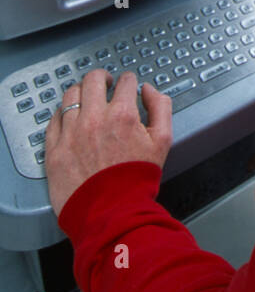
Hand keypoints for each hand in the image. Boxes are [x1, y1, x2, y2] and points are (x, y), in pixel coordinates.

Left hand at [44, 69, 172, 219]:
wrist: (112, 213)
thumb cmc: (136, 180)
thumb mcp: (163, 141)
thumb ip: (160, 107)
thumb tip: (148, 90)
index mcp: (123, 115)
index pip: (125, 81)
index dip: (128, 81)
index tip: (126, 86)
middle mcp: (94, 118)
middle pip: (93, 80)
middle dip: (102, 78)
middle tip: (105, 84)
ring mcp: (71, 133)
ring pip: (70, 95)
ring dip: (80, 93)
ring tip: (85, 101)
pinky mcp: (54, 148)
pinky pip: (53, 120)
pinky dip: (62, 115)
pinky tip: (70, 120)